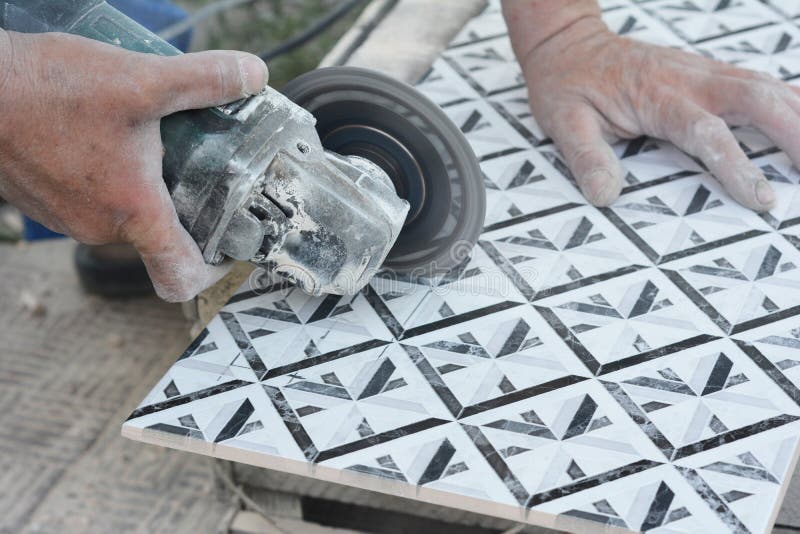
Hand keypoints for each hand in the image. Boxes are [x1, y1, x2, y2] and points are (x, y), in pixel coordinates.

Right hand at [0, 30, 267, 300]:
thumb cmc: (47, 88)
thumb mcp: (141, 80)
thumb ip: (204, 80)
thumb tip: (254, 73)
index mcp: (133, 212)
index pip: (181, 276)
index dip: (213, 271)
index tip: (228, 249)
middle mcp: (100, 227)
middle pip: (159, 235)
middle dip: (183, 202)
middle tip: (195, 162)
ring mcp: (68, 219)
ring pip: (125, 215)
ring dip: (144, 186)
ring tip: (150, 141)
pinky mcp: (45, 203)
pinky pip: (93, 201)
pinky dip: (110, 179)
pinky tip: (109, 137)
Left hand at [502, 2, 797, 211]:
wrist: (568, 44)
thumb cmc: (567, 86)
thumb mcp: (564, 122)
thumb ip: (586, 157)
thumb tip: (605, 196)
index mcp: (656, 96)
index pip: (705, 132)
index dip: (736, 165)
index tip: (762, 199)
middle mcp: (689, 79)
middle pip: (756, 99)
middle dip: (794, 134)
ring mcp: (702, 72)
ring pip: (766, 87)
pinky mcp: (707, 73)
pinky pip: (758, 83)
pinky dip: (789, 100)